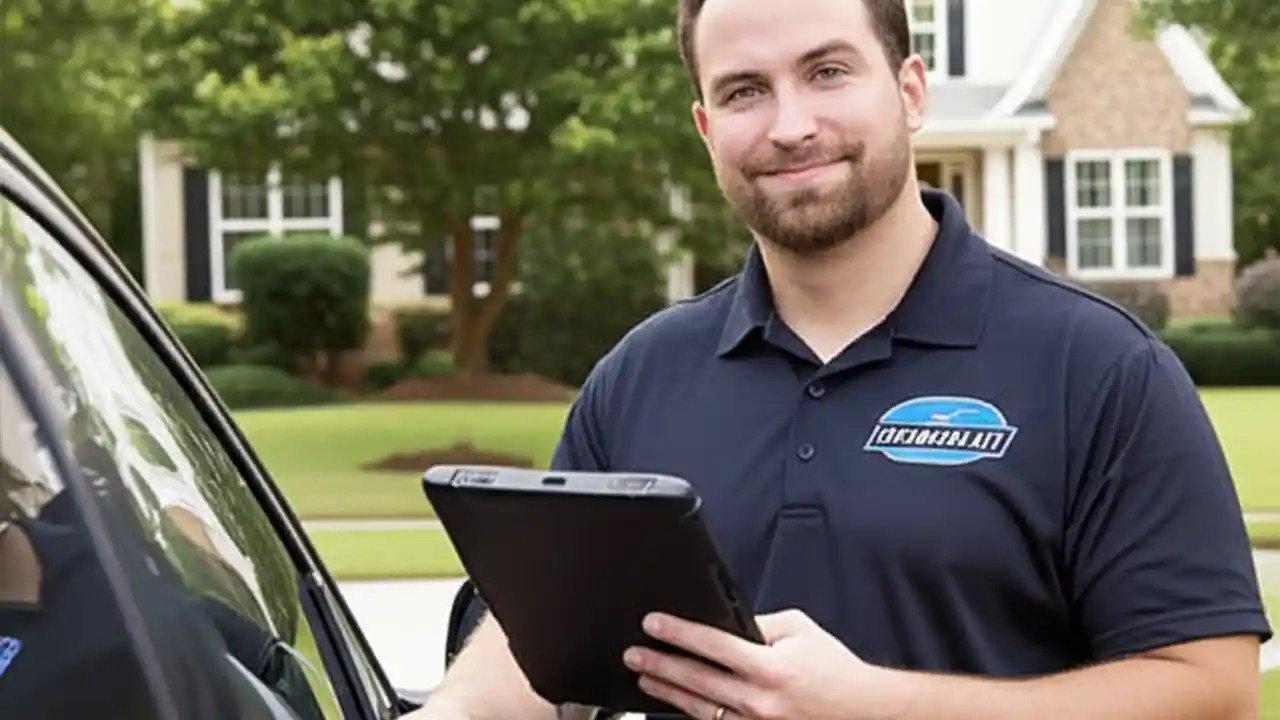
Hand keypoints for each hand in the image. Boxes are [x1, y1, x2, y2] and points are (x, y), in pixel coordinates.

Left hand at [623, 609, 901, 719]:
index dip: (678, 632)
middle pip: (697, 680)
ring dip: (668, 691)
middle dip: (660, 664)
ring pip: (699, 709)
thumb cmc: (833, 670)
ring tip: (646, 677)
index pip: (712, 644)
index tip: (652, 623)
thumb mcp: (799, 631)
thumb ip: (760, 624)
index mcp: (770, 668)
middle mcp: (759, 701)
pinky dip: (693, 715)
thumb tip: (724, 623)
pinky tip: (676, 705)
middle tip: (633, 653)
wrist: (862, 712)